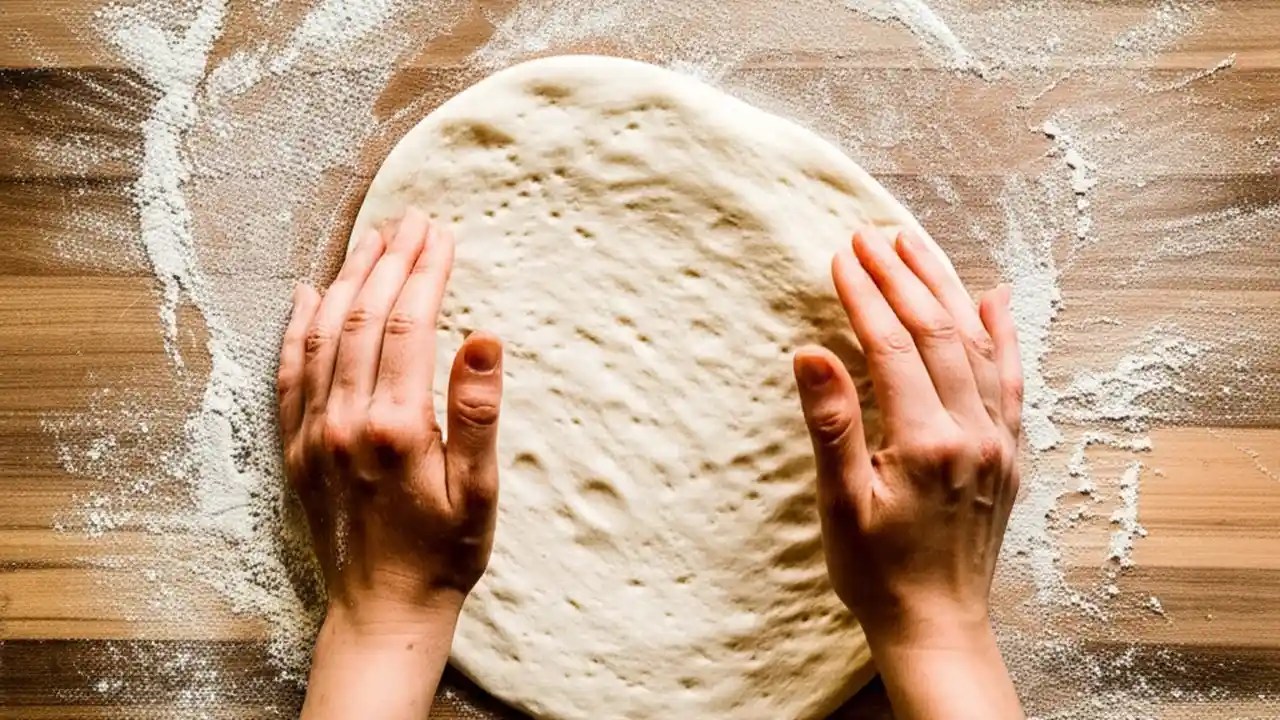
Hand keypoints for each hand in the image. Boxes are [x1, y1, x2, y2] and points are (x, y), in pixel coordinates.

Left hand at [278, 208, 503, 718]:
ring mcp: (313, 433)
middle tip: (411, 220)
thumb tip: (485, 339)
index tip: (442, 233)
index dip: (425, 272)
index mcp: (395, 425)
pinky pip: (289, 374)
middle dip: (388, 262)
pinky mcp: (297, 449)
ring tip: (371, 241)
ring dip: (347, 281)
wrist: (386, 610)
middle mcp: (345, 421)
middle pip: (364, 318)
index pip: (409, 324)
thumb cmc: (445, 553)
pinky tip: (307, 296)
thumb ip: (478, 412)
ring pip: (323, 336)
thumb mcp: (481, 490)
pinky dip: (297, 329)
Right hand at [793, 229, 1022, 718]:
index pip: (892, 346)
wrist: (938, 625)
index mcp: (927, 443)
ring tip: (917, 246)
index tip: (841, 255)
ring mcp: (998, 441)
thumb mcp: (840, 505)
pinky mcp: (1008, 452)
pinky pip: (1010, 379)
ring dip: (946, 290)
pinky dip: (1001, 334)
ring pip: (976, 344)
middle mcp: (973, 432)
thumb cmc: (878, 573)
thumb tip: (810, 354)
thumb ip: (831, 425)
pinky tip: (993, 300)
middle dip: (903, 276)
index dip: (865, 295)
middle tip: (871, 234)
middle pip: (938, 332)